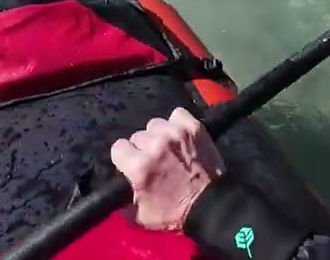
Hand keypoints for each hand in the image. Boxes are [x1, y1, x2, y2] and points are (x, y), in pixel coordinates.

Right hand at [110, 107, 225, 231]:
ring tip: (169, 148)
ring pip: (155, 125)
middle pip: (138, 136)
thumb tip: (121, 182)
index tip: (133, 165)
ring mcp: (175, 133)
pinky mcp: (193, 127)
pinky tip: (180, 136)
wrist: (211, 206)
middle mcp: (154, 145)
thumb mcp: (138, 215)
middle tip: (155, 161)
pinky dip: (177, 123)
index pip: (118, 147)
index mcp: (139, 166)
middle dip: (143, 148)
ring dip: (159, 136)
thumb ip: (124, 195)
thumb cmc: (174, 214)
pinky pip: (177, 114)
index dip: (125, 158)